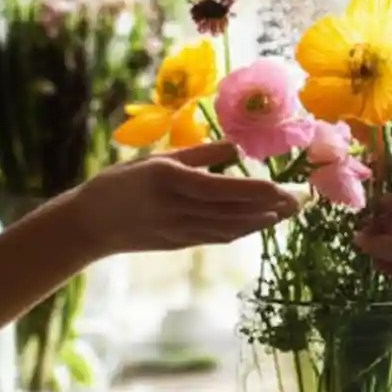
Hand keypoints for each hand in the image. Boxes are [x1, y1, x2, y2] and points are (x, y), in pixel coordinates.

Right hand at [69, 142, 299, 255]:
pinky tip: (258, 224)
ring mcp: (181, 231)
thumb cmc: (121, 183)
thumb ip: (199, 154)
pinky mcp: (180, 244)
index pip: (224, 189)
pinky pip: (218, 237)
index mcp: (172, 182)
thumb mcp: (158, 159)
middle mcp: (180, 209)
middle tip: (301, 201)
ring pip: (230, 228)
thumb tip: (237, 147)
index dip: (256, 191)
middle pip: (234, 211)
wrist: (90, 225)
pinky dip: (242, 231)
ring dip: (261, 222)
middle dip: (270, 207)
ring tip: (287, 213)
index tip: (283, 187)